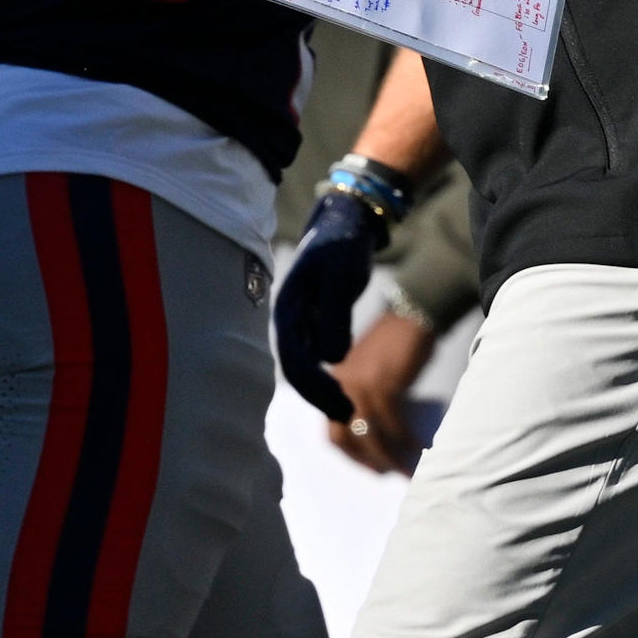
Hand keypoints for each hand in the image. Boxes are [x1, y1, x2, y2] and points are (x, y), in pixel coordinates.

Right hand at [273, 192, 382, 418]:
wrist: (348, 223)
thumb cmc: (342, 245)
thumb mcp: (340, 275)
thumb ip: (334, 314)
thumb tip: (330, 358)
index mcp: (288, 307)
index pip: (295, 358)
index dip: (315, 385)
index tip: (340, 403)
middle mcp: (289, 318)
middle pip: (296, 368)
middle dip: (318, 395)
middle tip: (348, 415)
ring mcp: (301, 322)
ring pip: (304, 366)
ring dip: (322, 389)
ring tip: (348, 409)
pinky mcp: (315, 322)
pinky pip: (314, 356)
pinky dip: (326, 375)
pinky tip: (342, 388)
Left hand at [324, 308, 436, 474]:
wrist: (413, 314)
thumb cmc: (396, 342)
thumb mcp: (370, 372)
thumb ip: (365, 398)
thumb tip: (376, 434)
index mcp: (334, 383)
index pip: (331, 430)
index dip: (349, 453)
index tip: (369, 466)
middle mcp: (340, 386)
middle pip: (343, 437)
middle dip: (365, 460)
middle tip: (385, 474)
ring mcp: (359, 386)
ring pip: (370, 435)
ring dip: (389, 456)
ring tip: (406, 470)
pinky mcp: (382, 385)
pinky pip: (393, 423)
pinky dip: (406, 439)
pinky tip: (419, 447)